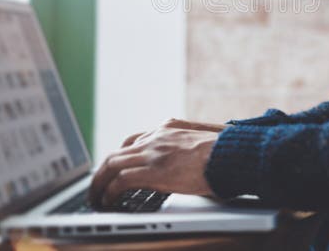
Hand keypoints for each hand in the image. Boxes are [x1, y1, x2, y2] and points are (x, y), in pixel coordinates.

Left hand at [88, 118, 222, 206]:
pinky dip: (110, 192)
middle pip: (118, 152)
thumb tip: (193, 157)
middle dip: (103, 171)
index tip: (117, 169)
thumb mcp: (205, 139)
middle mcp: (157, 135)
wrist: (232, 153)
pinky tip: (109, 201)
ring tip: (96, 198)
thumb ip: (190, 144)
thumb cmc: (226, 151)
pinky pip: (121, 180)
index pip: (135, 140)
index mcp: (169, 127)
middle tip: (98, 186)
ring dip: (100, 183)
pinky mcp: (153, 169)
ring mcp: (153, 151)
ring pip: (112, 164)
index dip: (121, 157)